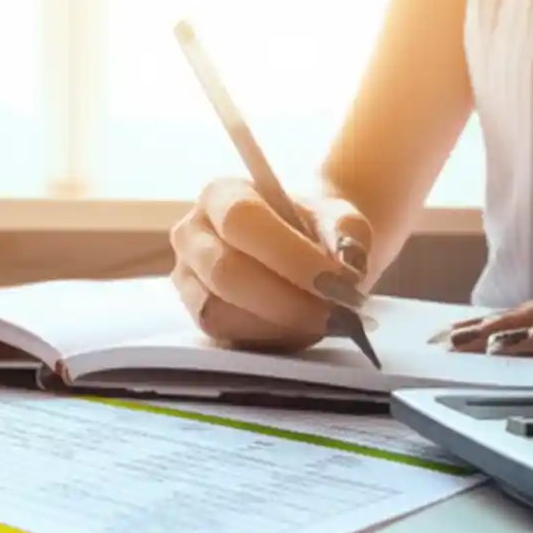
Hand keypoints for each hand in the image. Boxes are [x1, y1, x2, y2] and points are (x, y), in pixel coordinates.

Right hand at [169, 178, 372, 350]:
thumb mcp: (339, 219)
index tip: (337, 282)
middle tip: (335, 315)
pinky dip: (267, 338)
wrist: (304, 251)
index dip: (289, 254)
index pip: (242, 220)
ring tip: (323, 322)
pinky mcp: (197, 315)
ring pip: (222, 311)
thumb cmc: (315, 230)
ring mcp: (187, 278)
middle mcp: (192, 234)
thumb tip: (346, 265)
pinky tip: (299, 329)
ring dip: (278, 324)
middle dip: (286, 300)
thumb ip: (346, 234)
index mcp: (222, 194)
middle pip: (226, 272)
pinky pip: (224, 336)